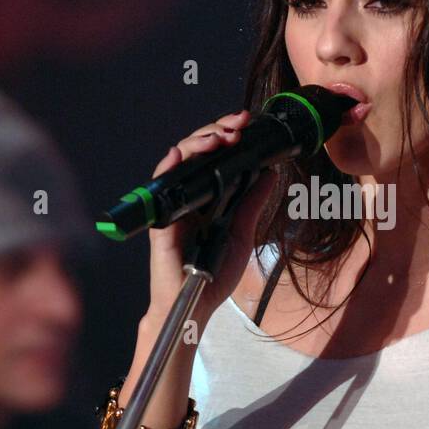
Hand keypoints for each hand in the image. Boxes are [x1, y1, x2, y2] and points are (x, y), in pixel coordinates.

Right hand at [145, 109, 276, 327]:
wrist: (196, 304)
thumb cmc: (214, 272)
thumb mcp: (242, 234)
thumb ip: (252, 204)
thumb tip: (269, 173)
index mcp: (210, 196)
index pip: (216, 156)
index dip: (228, 136)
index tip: (247, 124)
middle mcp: (190, 195)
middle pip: (197, 152)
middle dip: (216, 132)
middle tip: (237, 125)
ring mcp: (174, 205)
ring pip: (180, 163)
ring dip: (197, 144)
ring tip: (218, 137)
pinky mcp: (161, 220)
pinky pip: (159, 190)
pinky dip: (166, 169)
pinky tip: (177, 154)